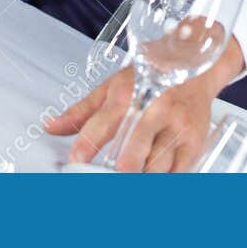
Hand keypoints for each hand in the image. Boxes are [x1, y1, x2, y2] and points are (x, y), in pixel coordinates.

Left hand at [44, 37, 244, 171]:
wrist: (195, 64)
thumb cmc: (151, 77)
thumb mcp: (113, 86)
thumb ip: (82, 111)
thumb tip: (51, 127)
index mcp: (131, 94)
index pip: (103, 124)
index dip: (86, 146)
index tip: (74, 162)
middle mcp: (156, 110)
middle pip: (134, 152)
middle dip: (118, 172)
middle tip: (105, 182)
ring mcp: (178, 127)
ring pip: (156, 168)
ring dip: (139, 181)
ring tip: (126, 183)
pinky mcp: (195, 142)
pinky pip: (178, 173)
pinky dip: (161, 183)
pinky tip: (149, 182)